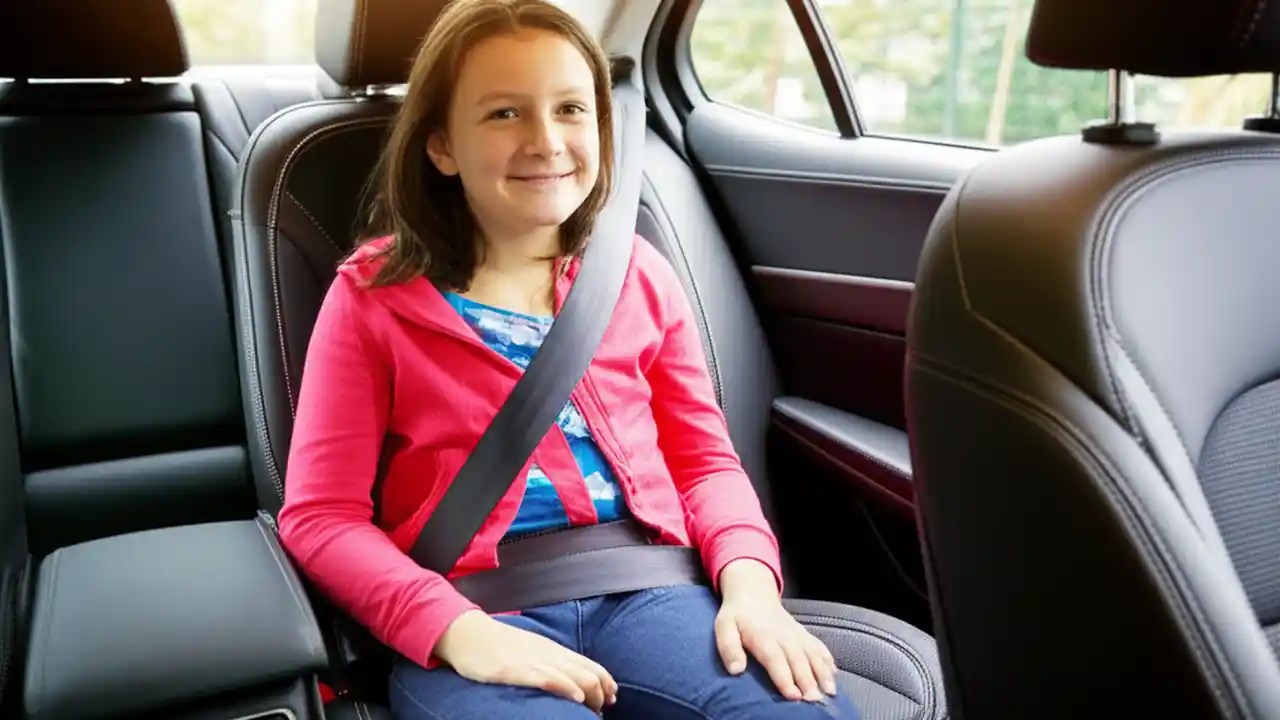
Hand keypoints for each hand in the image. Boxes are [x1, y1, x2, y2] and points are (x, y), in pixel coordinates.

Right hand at [433, 610, 617, 711]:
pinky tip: (575, 697)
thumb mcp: (532, 651)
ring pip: (573, 675)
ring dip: (590, 695)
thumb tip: (574, 684)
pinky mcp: (514, 670)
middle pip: (588, 674)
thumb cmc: (500, 645)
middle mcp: (548, 655)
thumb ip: (552, 664)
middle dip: (601, 695)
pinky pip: (545, 678)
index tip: (612, 699)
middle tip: (602, 711)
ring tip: (595, 710)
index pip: (592, 667)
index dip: (607, 684)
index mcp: (554, 651)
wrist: (468, 633)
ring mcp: (532, 662)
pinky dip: (565, 687)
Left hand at [715, 559, 836, 701]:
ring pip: (813, 655)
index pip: (775, 659)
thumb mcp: (724, 627)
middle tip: (815, 700)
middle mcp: (784, 636)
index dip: (785, 678)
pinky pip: (819, 647)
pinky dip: (828, 661)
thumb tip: (735, 670)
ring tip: (830, 692)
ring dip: (822, 673)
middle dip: (808, 681)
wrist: (753, 594)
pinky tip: (834, 676)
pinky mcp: (804, 635)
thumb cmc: (737, 616)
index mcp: (763, 636)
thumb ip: (728, 647)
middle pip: (798, 660)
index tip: (793, 695)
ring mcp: (796, 635)